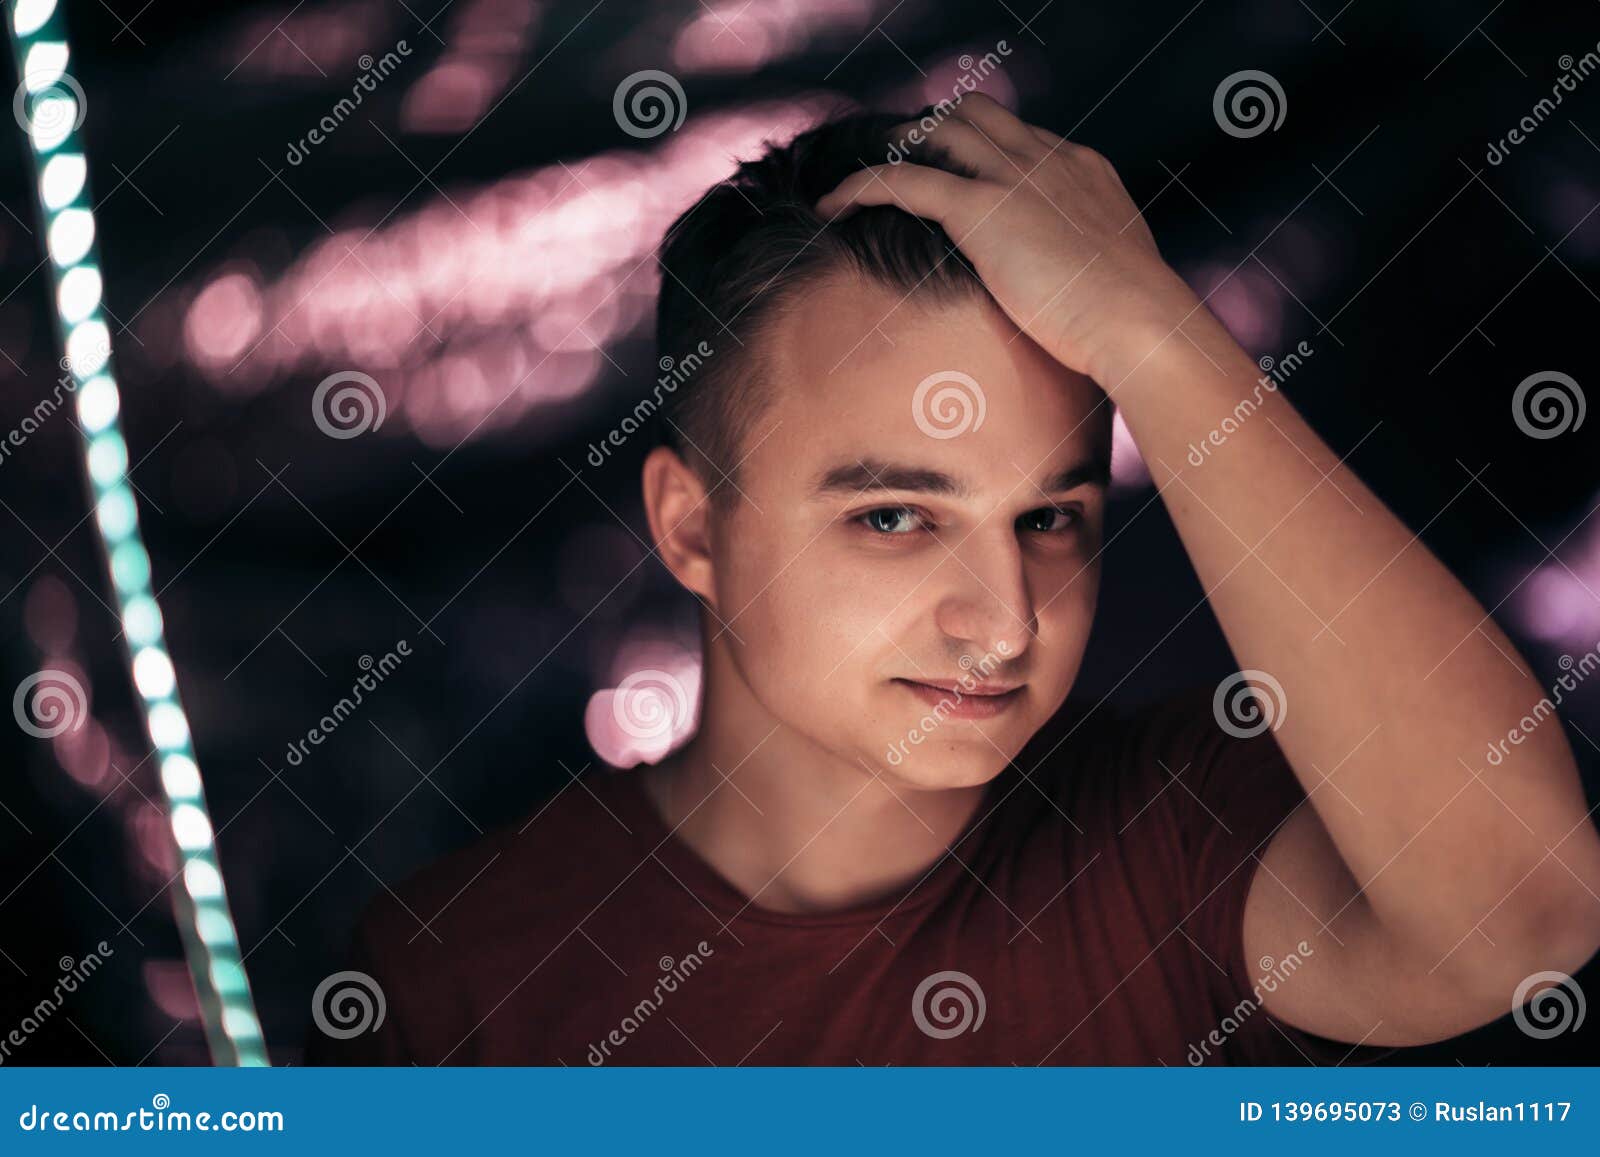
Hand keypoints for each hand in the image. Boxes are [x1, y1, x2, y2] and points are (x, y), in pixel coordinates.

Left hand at [815, 94, 1200, 385]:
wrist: (1140, 322)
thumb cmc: (1134, 323)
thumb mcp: (1115, 281)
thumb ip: (1087, 271)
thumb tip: (1074, 304)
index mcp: (1082, 170)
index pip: (1017, 136)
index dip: (977, 149)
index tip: (949, 175)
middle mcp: (1047, 159)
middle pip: (974, 114)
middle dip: (929, 131)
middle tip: (895, 166)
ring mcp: (1014, 177)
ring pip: (935, 132)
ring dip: (891, 149)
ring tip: (855, 182)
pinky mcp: (982, 208)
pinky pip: (901, 180)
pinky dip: (859, 187)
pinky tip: (830, 207)